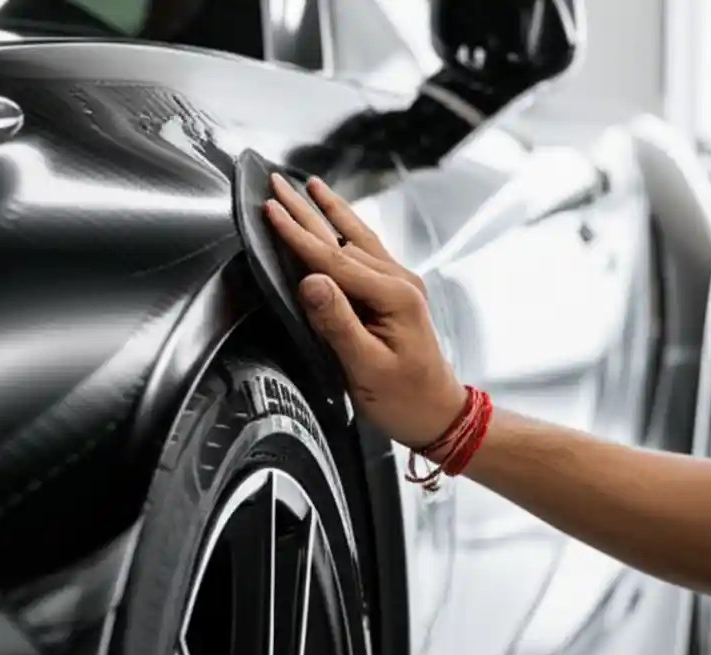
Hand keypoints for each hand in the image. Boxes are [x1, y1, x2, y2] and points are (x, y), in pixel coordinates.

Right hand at [265, 173, 467, 448]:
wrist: (440, 415)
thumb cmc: (403, 399)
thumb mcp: (366, 368)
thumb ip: (337, 323)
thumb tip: (310, 282)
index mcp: (392, 297)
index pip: (332, 259)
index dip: (297, 234)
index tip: (270, 209)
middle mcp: (399, 282)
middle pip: (342, 239)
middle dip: (307, 210)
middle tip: (277, 182)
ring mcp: (400, 285)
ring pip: (356, 238)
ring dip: (329, 211)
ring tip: (310, 186)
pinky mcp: (396, 294)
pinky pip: (366, 251)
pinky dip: (346, 230)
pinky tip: (338, 220)